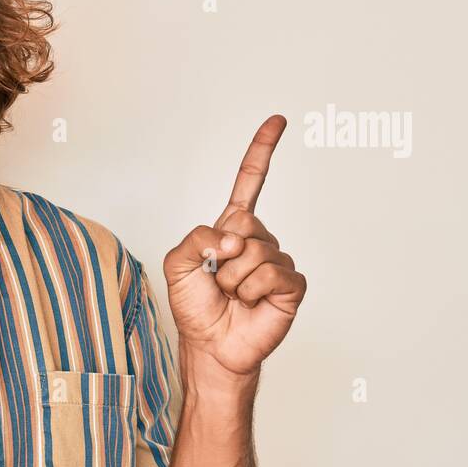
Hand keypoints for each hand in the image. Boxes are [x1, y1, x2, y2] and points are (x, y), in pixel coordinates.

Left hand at [162, 115, 306, 377]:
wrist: (210, 345)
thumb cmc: (195, 307)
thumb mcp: (176, 264)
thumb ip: (194, 237)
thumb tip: (232, 237)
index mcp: (232, 228)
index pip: (250, 182)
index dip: (262, 151)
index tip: (278, 120)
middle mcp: (258, 240)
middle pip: (245, 221)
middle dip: (221, 253)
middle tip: (216, 278)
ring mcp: (277, 261)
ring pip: (255, 252)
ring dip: (232, 278)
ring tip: (230, 295)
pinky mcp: (292, 285)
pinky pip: (272, 274)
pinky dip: (251, 290)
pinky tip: (249, 303)